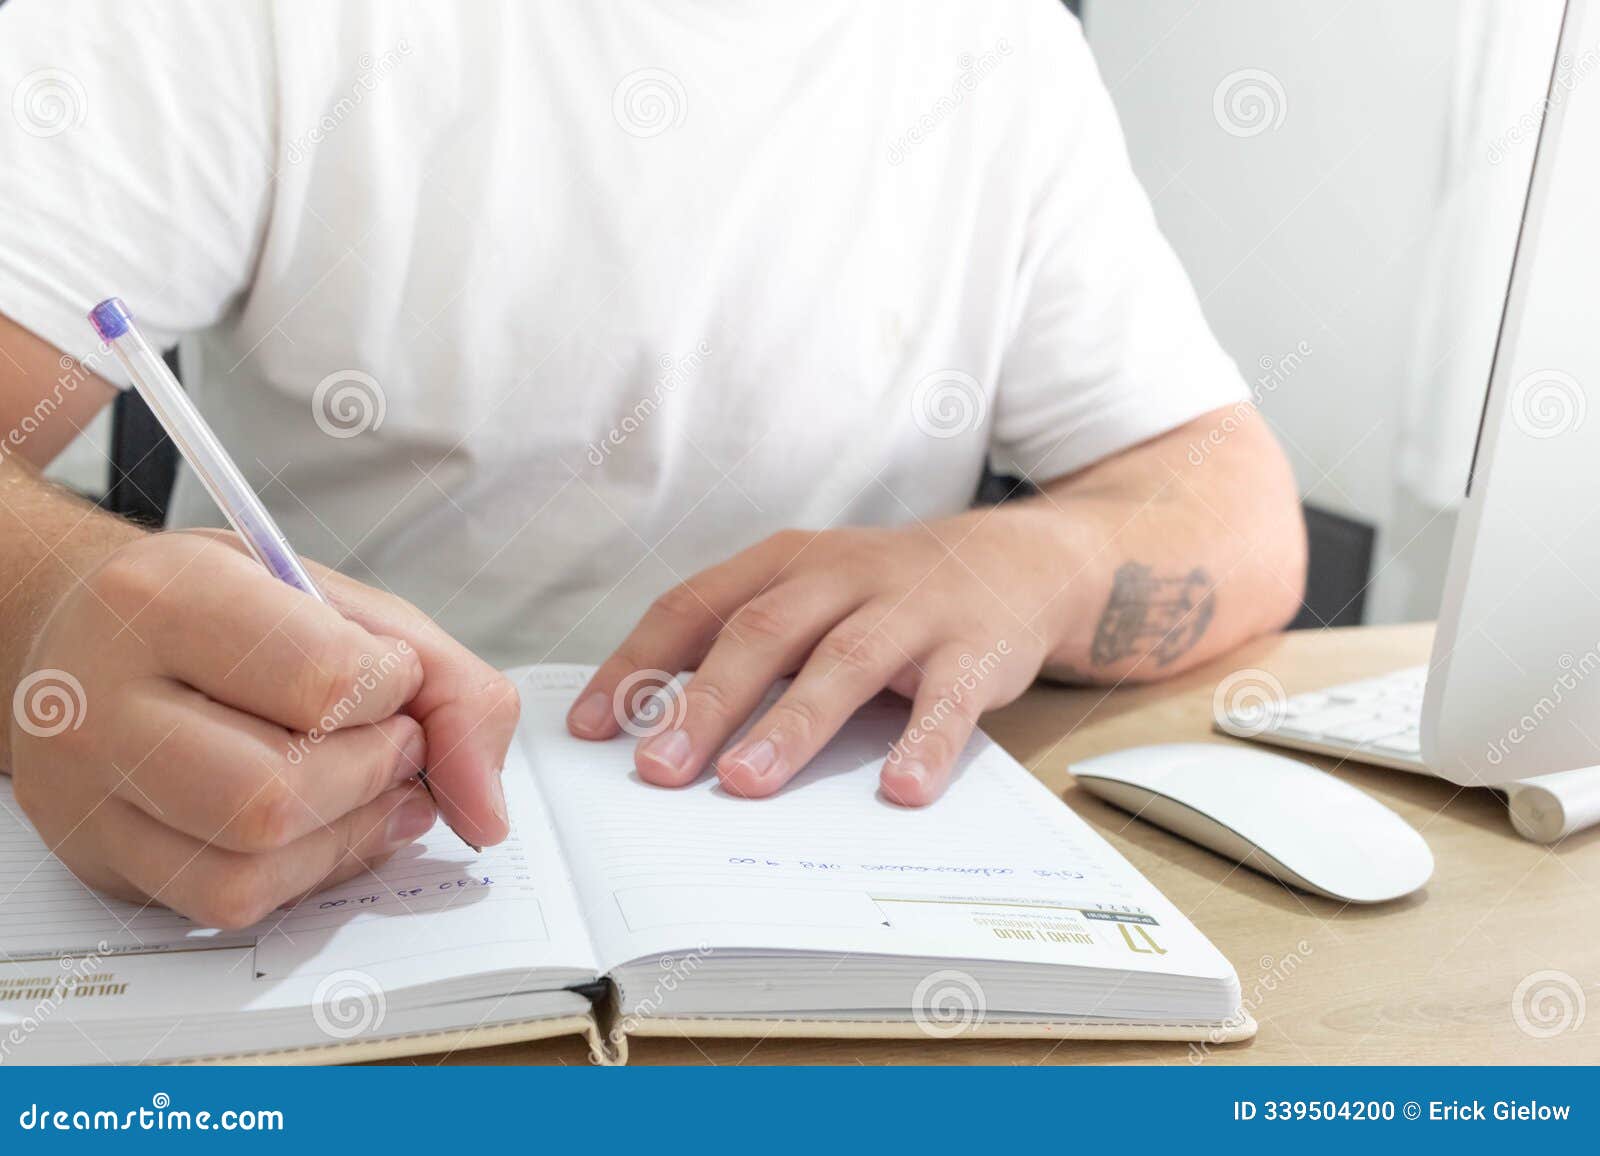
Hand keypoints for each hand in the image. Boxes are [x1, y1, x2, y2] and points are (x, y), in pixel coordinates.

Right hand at [8, 530, 518, 928]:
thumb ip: (446, 683)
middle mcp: (106, 700)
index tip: (393, 679)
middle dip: (374, 775)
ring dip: (350, 832)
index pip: (320, 677)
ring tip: (368, 782)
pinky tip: (325, 823)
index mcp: (166, 599)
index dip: (391, 690)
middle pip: (276, 795)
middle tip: (393, 741)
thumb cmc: (220, 610)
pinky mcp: (102, 858)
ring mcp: (93, 791)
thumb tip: (486, 807)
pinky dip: (306, 871)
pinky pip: (226, 904)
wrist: (85, 629)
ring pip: (250, 865)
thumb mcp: (336, 601)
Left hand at [566, 516, 1052, 803]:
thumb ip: (741, 647)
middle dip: (704, 704)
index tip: (590, 727)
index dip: (639, 665)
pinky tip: (900, 788)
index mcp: (786, 563)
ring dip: (792, 724)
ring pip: (843, 663)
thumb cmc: (885, 596)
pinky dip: (923, 743)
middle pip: (762, 635)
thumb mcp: (809, 597)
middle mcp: (843, 575)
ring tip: (746, 782)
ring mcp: (911, 608)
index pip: (695, 607)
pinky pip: (947, 699)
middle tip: (658, 768)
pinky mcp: (976, 648)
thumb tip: (649, 726)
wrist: (1014, 562)